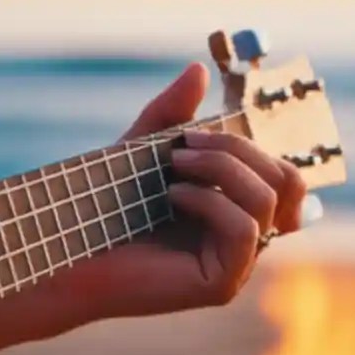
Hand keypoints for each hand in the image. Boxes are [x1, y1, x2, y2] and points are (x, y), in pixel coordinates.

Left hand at [0, 63, 312, 351]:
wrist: (69, 254)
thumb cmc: (104, 208)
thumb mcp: (144, 149)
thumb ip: (173, 113)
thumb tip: (199, 69)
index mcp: (238, 210)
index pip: (284, 174)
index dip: (252, 145)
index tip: (195, 134)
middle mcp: (246, 240)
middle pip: (286, 182)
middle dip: (237, 149)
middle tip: (185, 143)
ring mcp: (238, 265)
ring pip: (269, 202)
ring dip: (222, 169)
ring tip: (173, 167)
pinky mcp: (222, 285)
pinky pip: (245, 229)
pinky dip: (210, 201)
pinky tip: (172, 196)